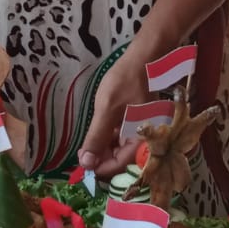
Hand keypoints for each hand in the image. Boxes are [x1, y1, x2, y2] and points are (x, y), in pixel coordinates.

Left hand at [78, 51, 151, 178]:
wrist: (144, 59)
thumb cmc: (126, 82)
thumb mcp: (106, 110)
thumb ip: (96, 138)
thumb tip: (86, 164)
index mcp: (142, 140)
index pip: (120, 165)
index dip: (100, 168)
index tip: (82, 166)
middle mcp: (146, 141)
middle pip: (122, 160)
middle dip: (101, 159)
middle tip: (82, 154)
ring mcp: (142, 132)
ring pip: (122, 150)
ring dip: (104, 149)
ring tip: (87, 144)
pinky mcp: (138, 124)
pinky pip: (124, 139)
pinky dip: (110, 139)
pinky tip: (98, 133)